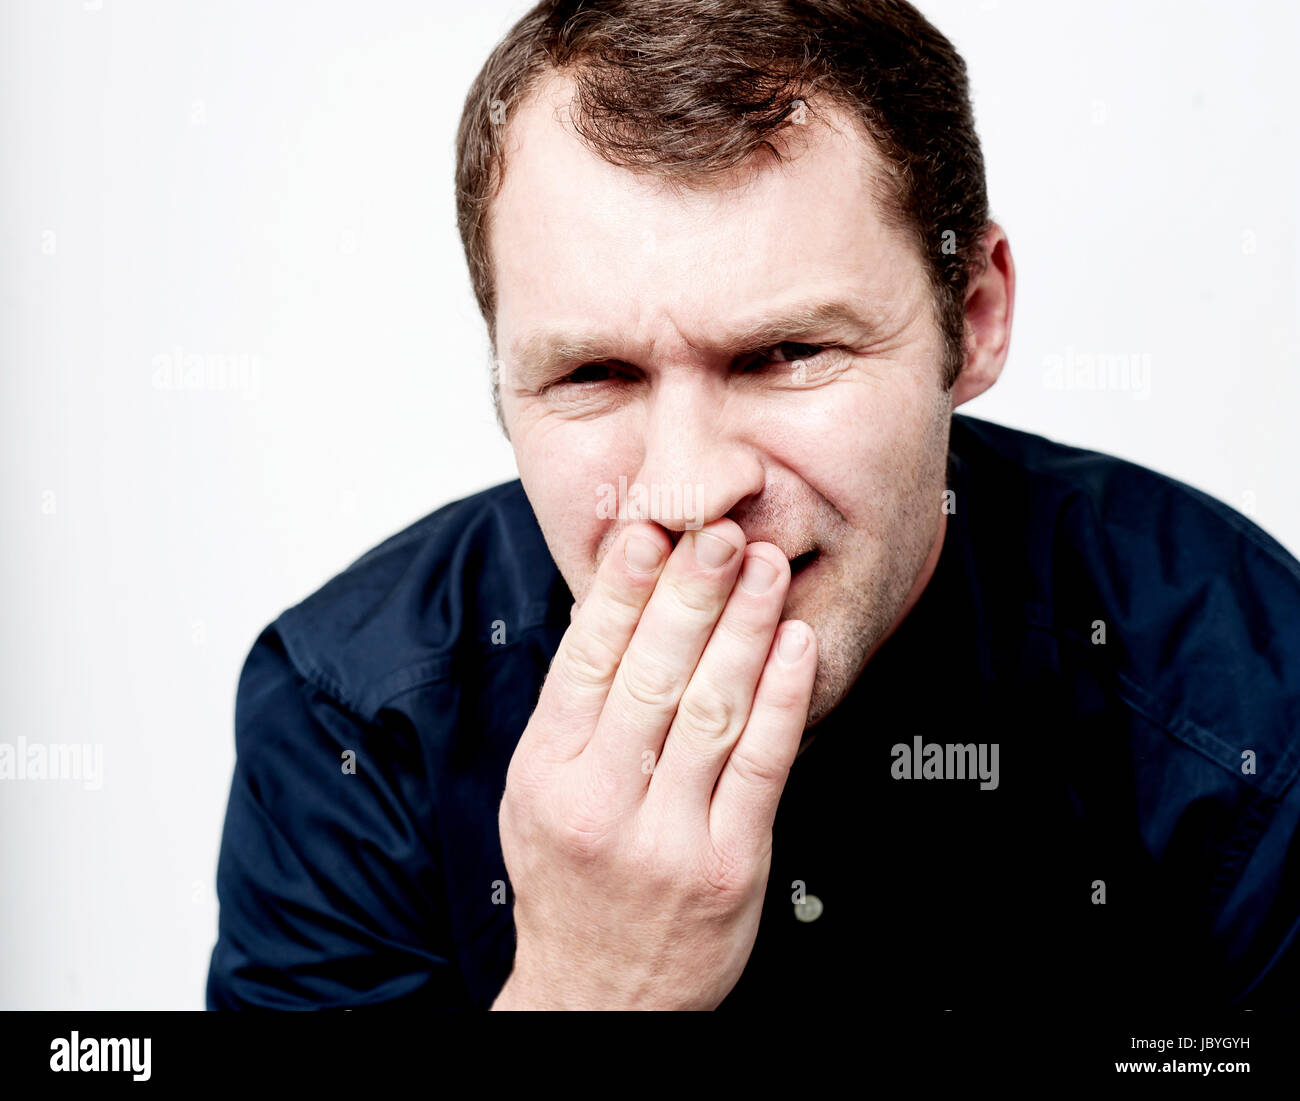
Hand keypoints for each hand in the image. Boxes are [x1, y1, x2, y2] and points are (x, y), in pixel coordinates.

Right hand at [493, 518, 816, 1009]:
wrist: (598, 998)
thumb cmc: (570, 883)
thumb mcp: (537, 795)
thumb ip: (571, 712)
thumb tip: (610, 616)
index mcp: (548, 773)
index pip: (586, 661)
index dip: (621, 591)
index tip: (650, 533)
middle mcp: (602, 800)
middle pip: (652, 675)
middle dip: (692, 595)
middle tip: (722, 532)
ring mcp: (667, 835)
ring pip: (712, 710)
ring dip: (745, 631)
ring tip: (766, 569)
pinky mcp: (728, 864)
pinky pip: (763, 767)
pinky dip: (784, 698)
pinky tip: (795, 646)